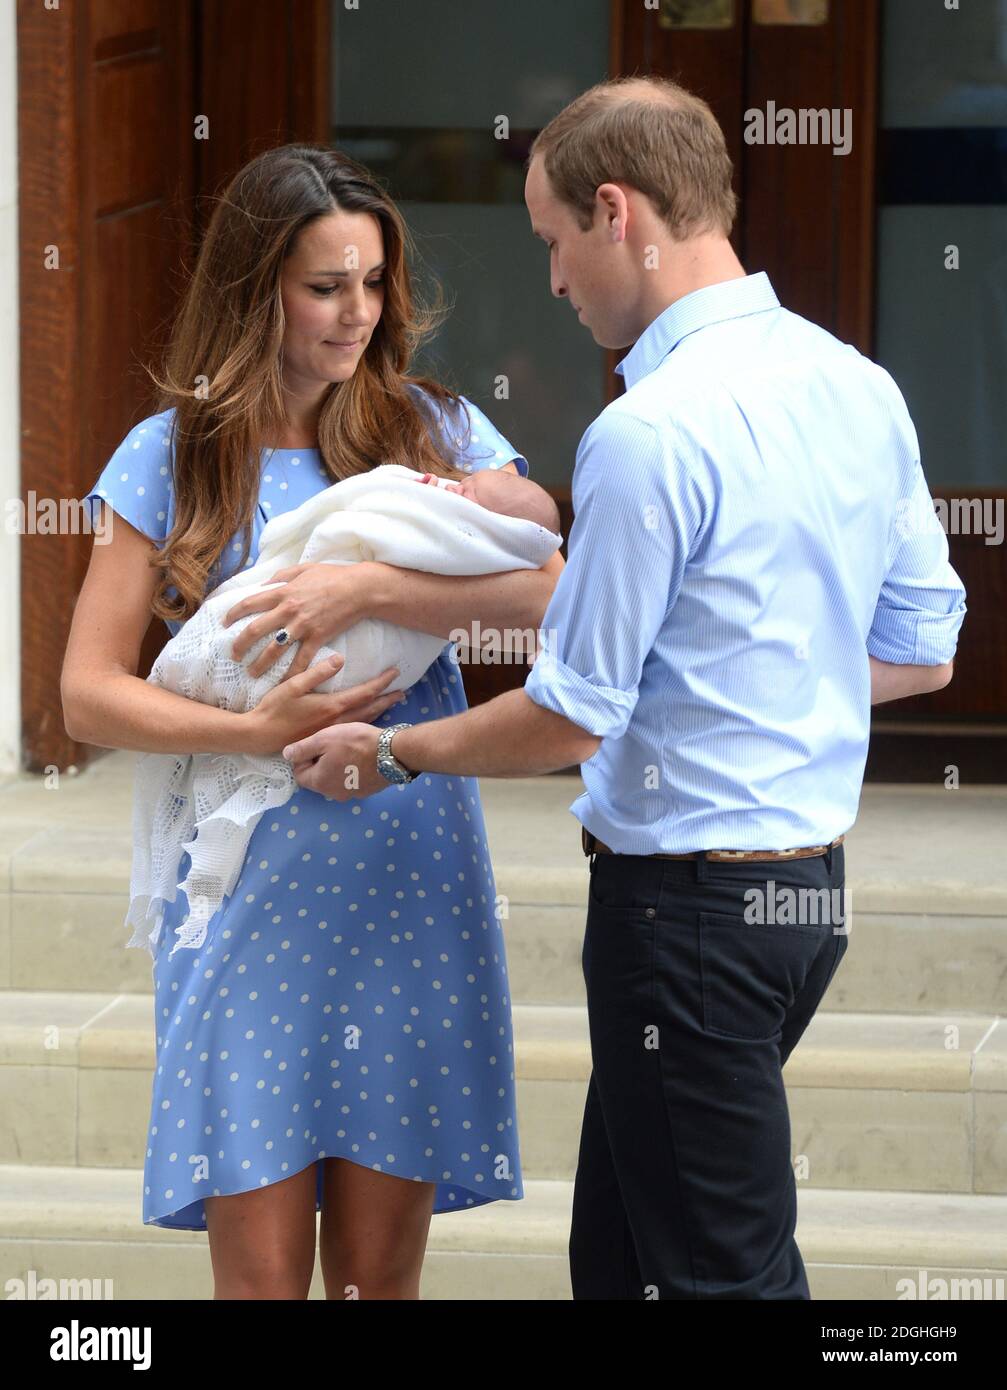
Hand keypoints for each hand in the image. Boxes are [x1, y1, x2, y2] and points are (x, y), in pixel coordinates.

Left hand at [222, 561, 382, 680]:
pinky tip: (284, 683)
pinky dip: (291, 674)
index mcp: (282, 592)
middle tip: (233, 655)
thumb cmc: (333, 576)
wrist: (360, 589)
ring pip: (274, 650)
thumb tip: (265, 584)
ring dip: (260, 664)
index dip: (233, 614)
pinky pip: (301, 661)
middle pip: (255, 630)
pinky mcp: (317, 638)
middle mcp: (288, 611)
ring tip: (252, 673)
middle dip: (240, 645)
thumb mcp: (304, 568)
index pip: (249, 604)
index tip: (225, 623)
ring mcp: (302, 627)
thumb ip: (282, 575)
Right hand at [242, 653, 405, 756]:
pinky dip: (367, 719)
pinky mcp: (325, 736)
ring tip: (391, 703)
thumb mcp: (293, 685)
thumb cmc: (274, 708)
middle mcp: (337, 720)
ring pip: (364, 720)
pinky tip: (368, 718)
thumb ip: (317, 672)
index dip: (382, 682)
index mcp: (332, 706)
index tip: (396, 672)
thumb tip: (341, 659)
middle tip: (404, 691)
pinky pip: (354, 727)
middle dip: (388, 699)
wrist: (259, 735)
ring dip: (380, 710)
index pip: (365, 693)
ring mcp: (332, 731)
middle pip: (370, 708)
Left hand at [282, 722, 388, 800]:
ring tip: (347, 749)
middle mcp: (333, 794)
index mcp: (319, 782)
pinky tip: (360, 758)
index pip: (299, 774)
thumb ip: (302, 749)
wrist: (392, 752)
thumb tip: (286, 755)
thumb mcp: (324, 739)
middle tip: (331, 744)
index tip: (315, 744)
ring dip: (335, 766)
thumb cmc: (355, 743)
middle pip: (317, 778)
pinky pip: (350, 781)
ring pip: (334, 779)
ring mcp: (351, 795)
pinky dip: (350, 771)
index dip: (303, 758)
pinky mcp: (366, 791)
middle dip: (319, 762)